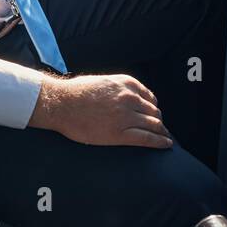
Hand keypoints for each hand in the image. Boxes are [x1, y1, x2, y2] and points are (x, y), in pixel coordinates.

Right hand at [29, 73, 172, 147]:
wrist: (60, 104)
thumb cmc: (75, 93)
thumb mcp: (102, 82)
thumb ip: (117, 88)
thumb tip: (125, 97)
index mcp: (126, 83)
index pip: (150, 97)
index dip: (153, 108)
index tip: (154, 115)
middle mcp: (130, 98)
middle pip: (154, 112)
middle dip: (158, 121)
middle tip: (161, 129)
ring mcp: (126, 116)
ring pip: (154, 125)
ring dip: (162, 132)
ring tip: (166, 138)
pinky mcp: (120, 133)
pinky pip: (147, 138)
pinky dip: (160, 142)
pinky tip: (166, 144)